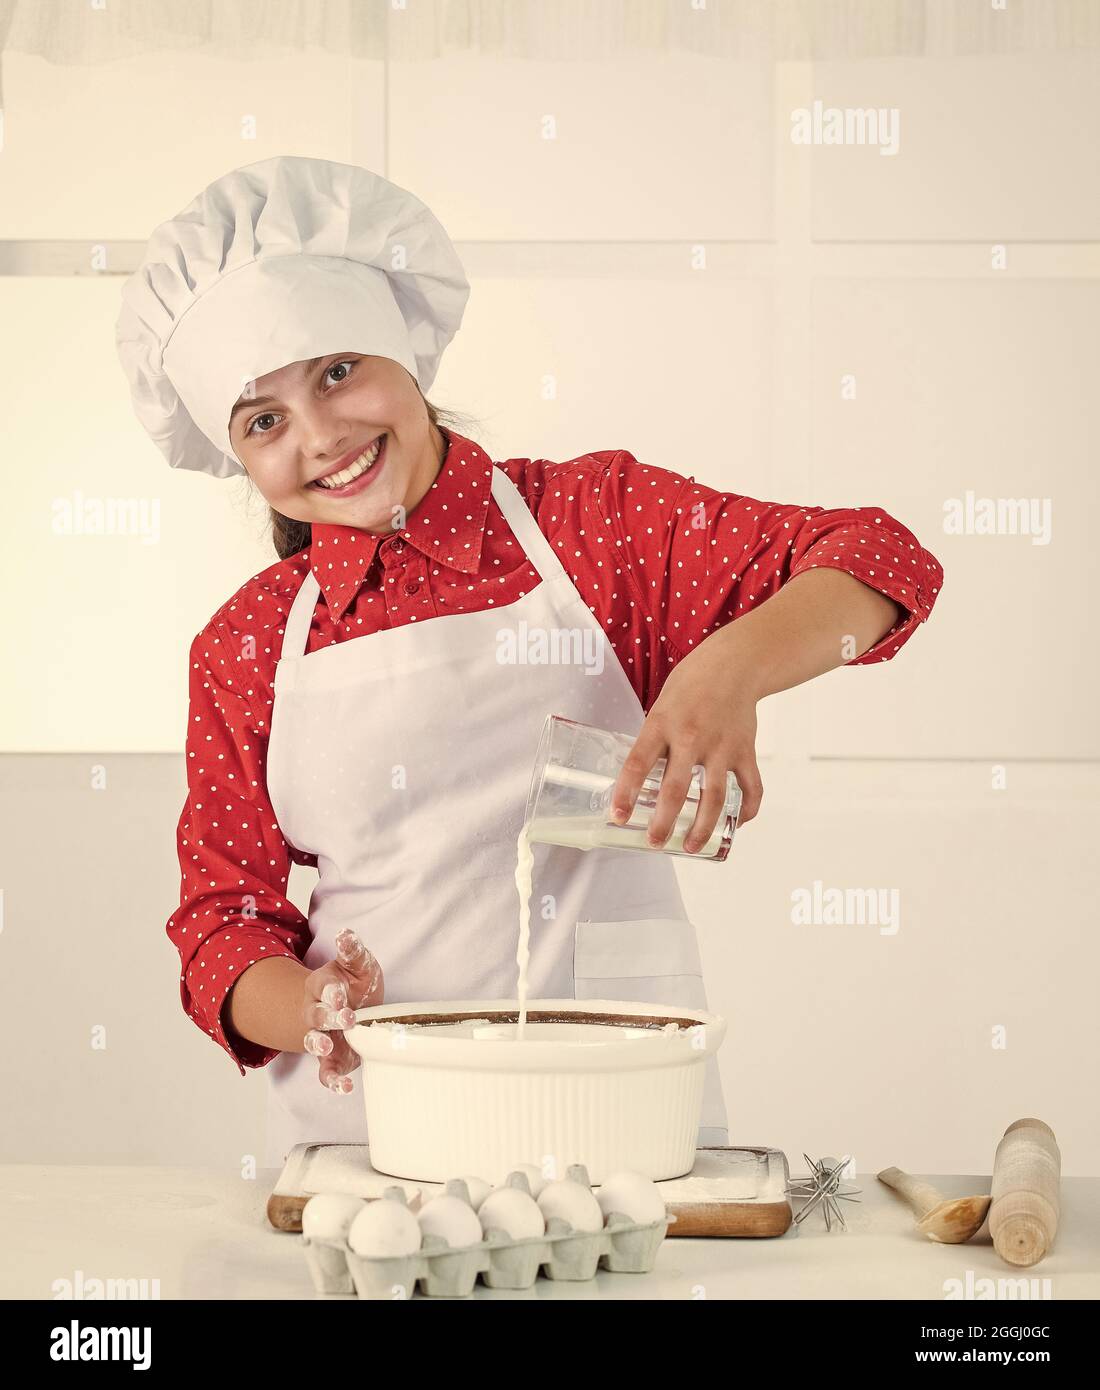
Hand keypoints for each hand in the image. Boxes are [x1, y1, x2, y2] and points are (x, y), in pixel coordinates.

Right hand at [302, 929, 383, 1092]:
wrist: (351, 1009)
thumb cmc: (355, 983)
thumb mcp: (357, 964)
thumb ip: (352, 951)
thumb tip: (345, 933)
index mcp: (323, 986)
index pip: (323, 987)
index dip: (331, 992)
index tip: (340, 994)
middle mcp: (317, 1012)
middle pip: (316, 1015)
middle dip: (328, 1016)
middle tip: (347, 1018)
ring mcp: (323, 1036)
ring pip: (314, 1042)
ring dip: (319, 1044)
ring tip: (327, 1046)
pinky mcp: (332, 1058)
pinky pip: (327, 1072)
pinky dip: (334, 1081)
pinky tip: (346, 1088)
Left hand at [609, 640, 763, 852]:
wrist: (734, 664)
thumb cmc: (691, 684)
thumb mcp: (661, 707)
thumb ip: (654, 742)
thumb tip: (641, 781)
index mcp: (662, 724)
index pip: (638, 764)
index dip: (625, 794)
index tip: (617, 817)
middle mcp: (691, 737)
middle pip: (676, 789)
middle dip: (663, 822)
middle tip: (654, 842)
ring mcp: (722, 746)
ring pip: (714, 797)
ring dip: (702, 828)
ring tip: (690, 847)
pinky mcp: (746, 750)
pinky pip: (751, 787)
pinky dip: (746, 810)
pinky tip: (735, 825)